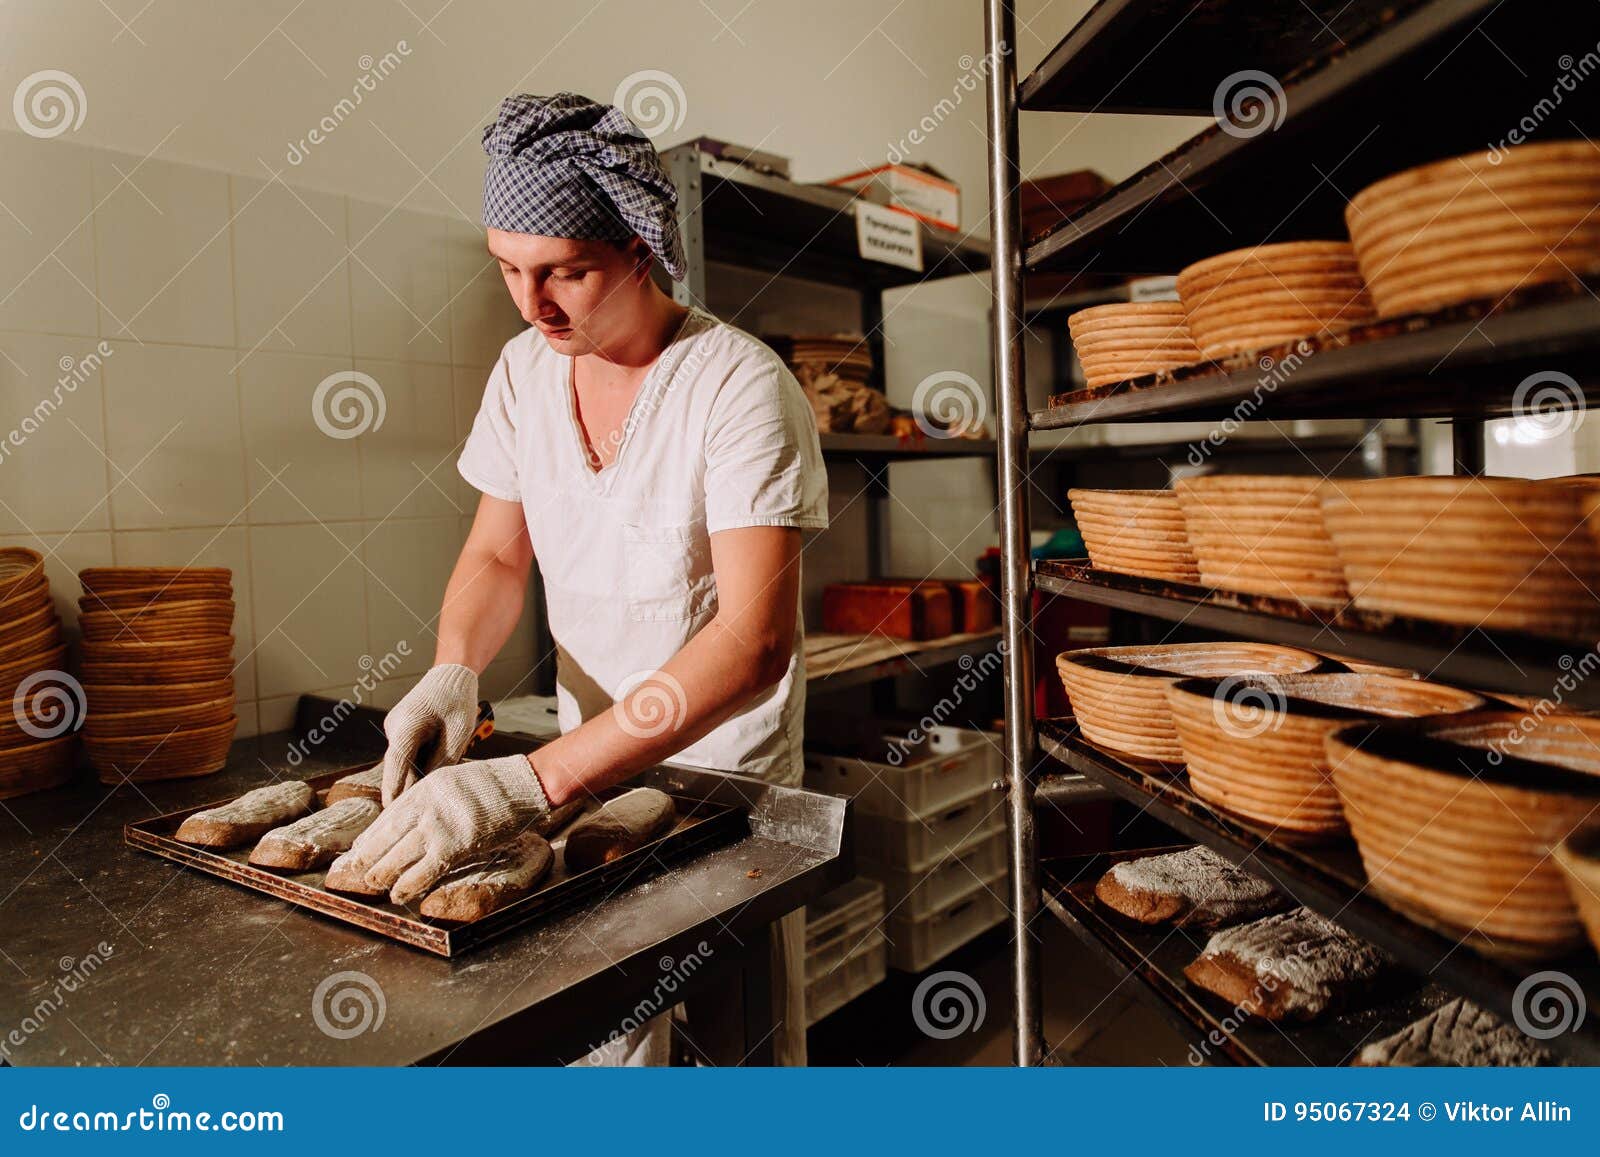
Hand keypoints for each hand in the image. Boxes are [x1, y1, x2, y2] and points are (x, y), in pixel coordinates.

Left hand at [345, 755, 551, 903]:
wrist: (524, 783)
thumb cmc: (496, 785)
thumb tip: (413, 823)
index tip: (359, 848)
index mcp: (426, 787)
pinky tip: (399, 893)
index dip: (372, 835)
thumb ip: (432, 799)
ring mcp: (441, 823)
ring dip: (383, 872)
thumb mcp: (455, 781)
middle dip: (369, 855)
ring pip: (400, 854)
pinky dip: (409, 883)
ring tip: (373, 884)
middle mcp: (428, 804)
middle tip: (356, 870)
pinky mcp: (457, 842)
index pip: (389, 814)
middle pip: (388, 834)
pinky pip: (426, 869)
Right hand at [380, 664, 478, 804]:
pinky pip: (407, 752)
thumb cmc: (457, 700)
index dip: (393, 786)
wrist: (451, 676)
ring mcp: (395, 728)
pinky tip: (433, 765)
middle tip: (413, 813)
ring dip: (415, 772)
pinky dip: (417, 762)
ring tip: (430, 790)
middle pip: (399, 764)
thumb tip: (432, 785)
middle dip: (405, 786)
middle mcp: (395, 727)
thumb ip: (444, 758)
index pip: (396, 761)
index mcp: (407, 724)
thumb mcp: (458, 731)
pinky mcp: (400, 731)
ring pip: (403, 760)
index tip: (389, 809)